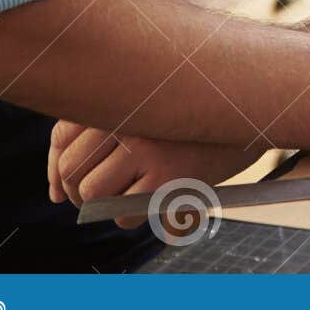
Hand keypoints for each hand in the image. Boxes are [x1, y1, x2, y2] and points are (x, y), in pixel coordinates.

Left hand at [48, 121, 257, 227]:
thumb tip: (53, 195)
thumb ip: (96, 135)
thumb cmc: (193, 117)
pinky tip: (155, 198)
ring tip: (131, 194)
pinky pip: (124, 212)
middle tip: (104, 193)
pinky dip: (132, 215)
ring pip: (91, 194)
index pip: (61, 137)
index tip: (64, 187)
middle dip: (77, 191)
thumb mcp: (146, 109)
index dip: (56, 170)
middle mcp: (125, 116)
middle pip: (70, 170)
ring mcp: (146, 146)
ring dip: (104, 204)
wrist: (255, 112)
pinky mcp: (167, 177)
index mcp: (116, 94)